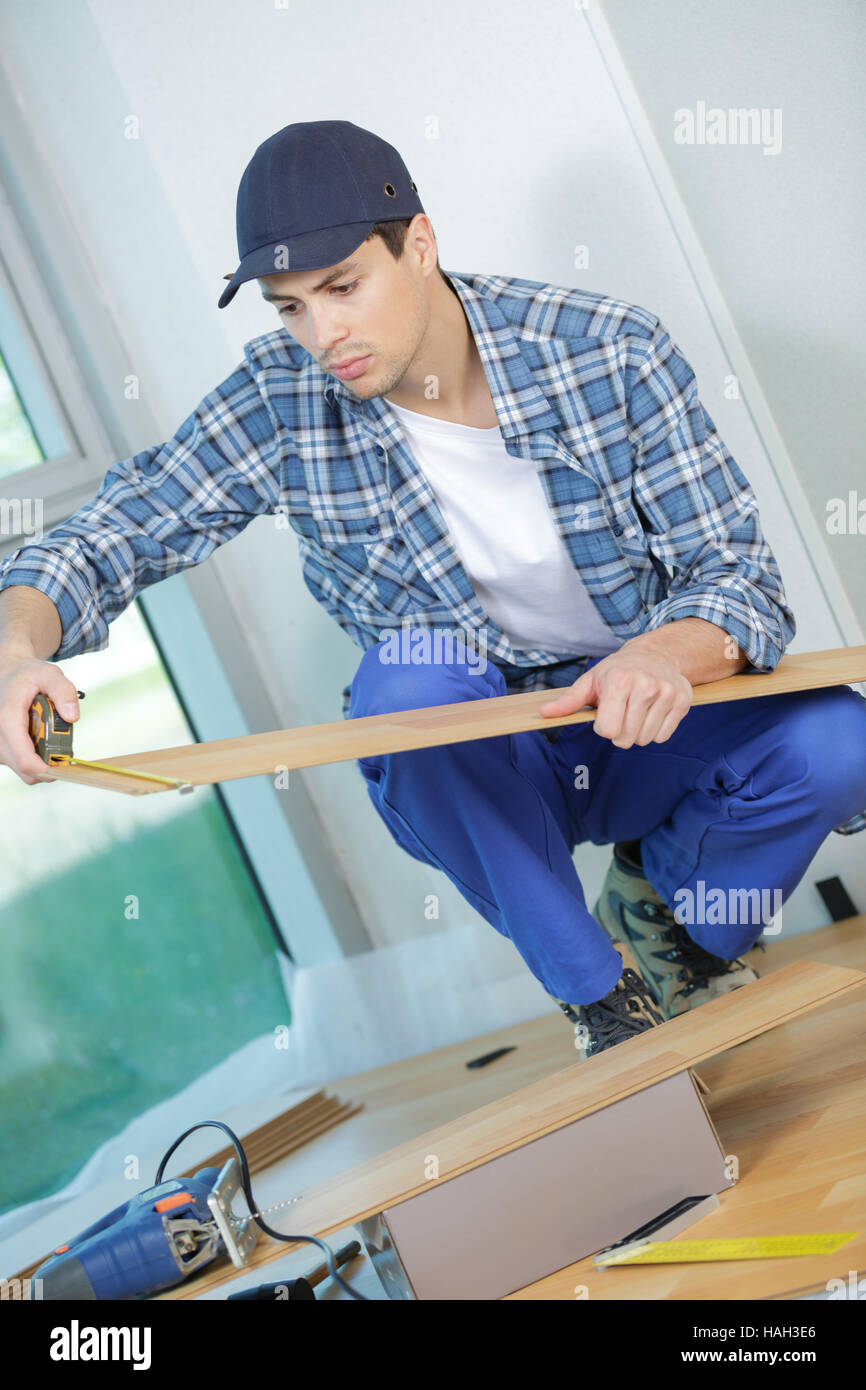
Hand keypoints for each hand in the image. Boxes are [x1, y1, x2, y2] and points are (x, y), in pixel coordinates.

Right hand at [0, 654, 80, 783]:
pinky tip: (39, 742)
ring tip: (49, 739)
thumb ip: (64, 691)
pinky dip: (32, 758)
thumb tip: (72, 717)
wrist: (6, 673)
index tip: (62, 767)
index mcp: (8, 716)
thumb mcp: (50, 674)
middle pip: (23, 768)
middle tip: (63, 750)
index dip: (44, 769)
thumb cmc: (27, 675)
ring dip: (39, 762)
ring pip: (20, 769)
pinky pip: (17, 763)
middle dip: (47, 766)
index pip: (23, 757)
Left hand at [538, 645, 692, 747]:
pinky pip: (663, 736)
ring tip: (637, 712)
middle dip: (620, 732)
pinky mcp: (682, 701)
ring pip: (646, 739)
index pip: (607, 730)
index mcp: (618, 681)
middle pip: (626, 739)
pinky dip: (655, 731)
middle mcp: (644, 685)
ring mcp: (666, 693)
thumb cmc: (618, 671)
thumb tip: (544, 713)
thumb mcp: (591, 681)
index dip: (603, 727)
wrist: (656, 654)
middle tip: (622, 714)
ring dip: (638, 732)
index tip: (606, 714)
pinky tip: (652, 713)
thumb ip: (569, 701)